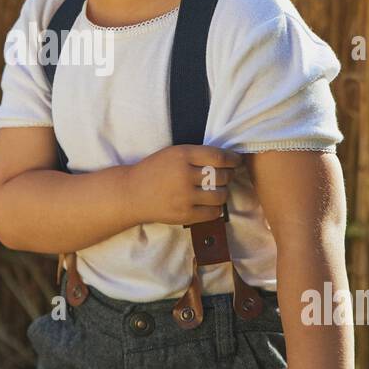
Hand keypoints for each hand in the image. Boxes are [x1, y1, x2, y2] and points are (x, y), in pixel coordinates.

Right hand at [126, 144, 242, 225]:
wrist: (132, 194)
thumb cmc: (154, 171)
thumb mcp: (172, 154)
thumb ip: (196, 155)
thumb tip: (227, 160)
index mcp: (182, 155)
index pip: (219, 157)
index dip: (233, 159)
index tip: (236, 161)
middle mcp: (184, 175)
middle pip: (222, 176)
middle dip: (228, 176)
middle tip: (225, 176)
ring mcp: (185, 196)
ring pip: (220, 195)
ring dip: (222, 192)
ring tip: (216, 190)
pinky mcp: (184, 214)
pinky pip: (213, 212)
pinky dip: (216, 208)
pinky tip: (210, 204)